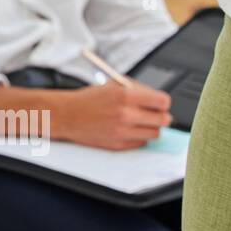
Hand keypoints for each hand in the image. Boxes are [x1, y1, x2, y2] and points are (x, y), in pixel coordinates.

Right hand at [56, 79, 172, 149]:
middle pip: (163, 120)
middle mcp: (126, 114)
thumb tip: (157, 100)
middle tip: (154, 114)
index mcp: (125, 95)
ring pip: (154, 133)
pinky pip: (141, 143)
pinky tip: (127, 129)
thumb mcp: (113, 85)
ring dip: (150, 128)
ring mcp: (122, 131)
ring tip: (138, 122)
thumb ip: (137, 90)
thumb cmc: (88, 100)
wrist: (67, 115)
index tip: (159, 104)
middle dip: (160, 116)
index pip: (162, 102)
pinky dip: (138, 137)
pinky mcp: (118, 144)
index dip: (162, 103)